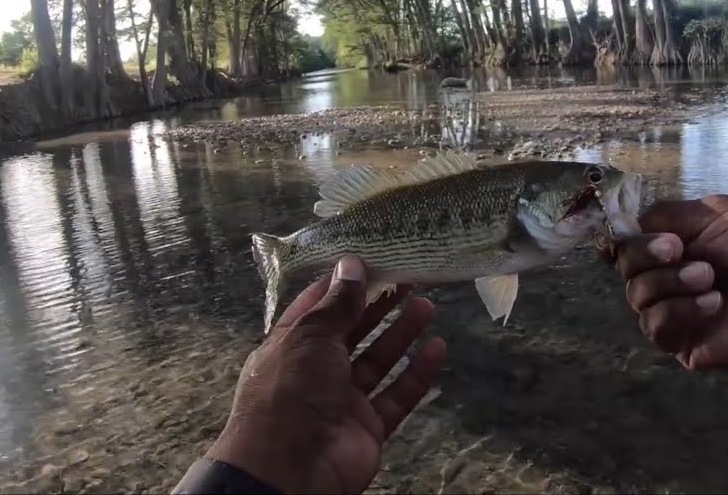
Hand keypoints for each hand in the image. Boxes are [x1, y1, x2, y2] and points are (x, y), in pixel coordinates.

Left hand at [205, 257, 446, 493]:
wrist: (291, 470)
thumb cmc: (290, 390)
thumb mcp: (310, 336)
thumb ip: (337, 302)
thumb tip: (352, 263)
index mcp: (291, 345)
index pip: (318, 306)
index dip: (344, 282)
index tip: (373, 257)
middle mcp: (315, 370)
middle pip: (352, 330)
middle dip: (378, 303)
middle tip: (408, 275)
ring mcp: (343, 400)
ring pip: (377, 360)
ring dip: (401, 333)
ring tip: (427, 305)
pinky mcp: (368, 426)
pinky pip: (397, 396)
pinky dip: (417, 373)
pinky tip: (437, 348)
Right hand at [611, 195, 727, 369]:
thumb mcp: (714, 212)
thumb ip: (664, 214)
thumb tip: (625, 224)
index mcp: (673, 246)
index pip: (626, 243)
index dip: (627, 238)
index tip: (647, 231)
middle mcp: (667, 278)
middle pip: (625, 268)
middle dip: (648, 255)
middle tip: (681, 250)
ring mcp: (673, 312)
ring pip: (636, 296)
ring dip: (670, 282)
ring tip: (710, 278)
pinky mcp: (681, 342)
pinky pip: (656, 326)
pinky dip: (681, 310)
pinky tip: (714, 304)